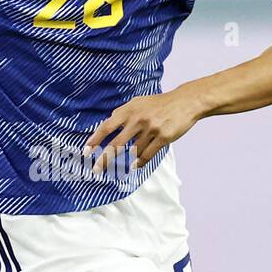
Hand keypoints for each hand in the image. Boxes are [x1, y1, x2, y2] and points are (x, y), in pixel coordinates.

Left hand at [84, 88, 200, 173]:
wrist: (185, 102)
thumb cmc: (160, 103)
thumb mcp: (139, 102)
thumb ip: (123, 113)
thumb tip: (108, 122)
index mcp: (129, 110)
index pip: (107, 127)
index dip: (95, 140)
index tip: (87, 151)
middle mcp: (138, 119)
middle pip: (116, 144)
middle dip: (105, 159)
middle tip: (97, 169)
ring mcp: (151, 129)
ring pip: (133, 152)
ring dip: (127, 160)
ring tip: (123, 167)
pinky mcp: (163, 137)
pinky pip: (147, 155)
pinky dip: (139, 162)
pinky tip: (135, 165)